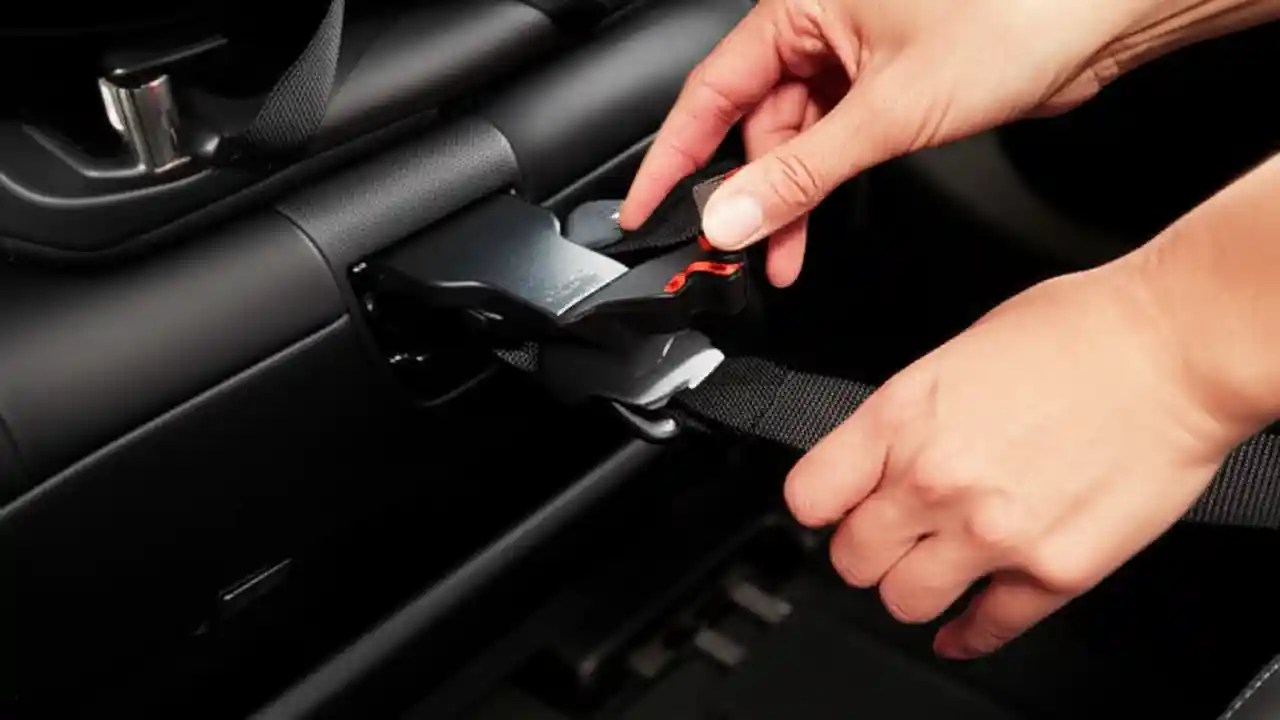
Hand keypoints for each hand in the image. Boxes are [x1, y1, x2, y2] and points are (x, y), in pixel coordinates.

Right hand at [619, 0, 1276, 286]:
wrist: (1105, 12)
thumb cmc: (1016, 15)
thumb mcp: (887, 111)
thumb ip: (801, 171)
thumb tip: (734, 212)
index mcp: (799, 5)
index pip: (709, 92)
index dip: (672, 156)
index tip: (641, 206)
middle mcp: (820, 25)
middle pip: (753, 122)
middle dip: (747, 192)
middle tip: (736, 250)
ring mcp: (856, 54)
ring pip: (795, 138)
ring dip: (790, 199)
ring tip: (786, 255)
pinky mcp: (890, 82)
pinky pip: (835, 140)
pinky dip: (825, 184)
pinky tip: (817, 223)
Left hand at [784, 252, 1254, 657]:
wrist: (1174, 350)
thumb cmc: (1079, 333)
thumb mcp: (955, 354)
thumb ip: (905, 419)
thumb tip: (877, 457)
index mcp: (901, 418)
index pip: (809, 497)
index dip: (823, 506)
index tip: (836, 507)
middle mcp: (934, 481)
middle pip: (852, 559)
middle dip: (868, 549)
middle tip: (890, 536)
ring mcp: (991, 533)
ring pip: (905, 601)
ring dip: (914, 588)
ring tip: (933, 568)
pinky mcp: (1052, 570)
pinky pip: (987, 627)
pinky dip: (970, 632)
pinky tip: (967, 622)